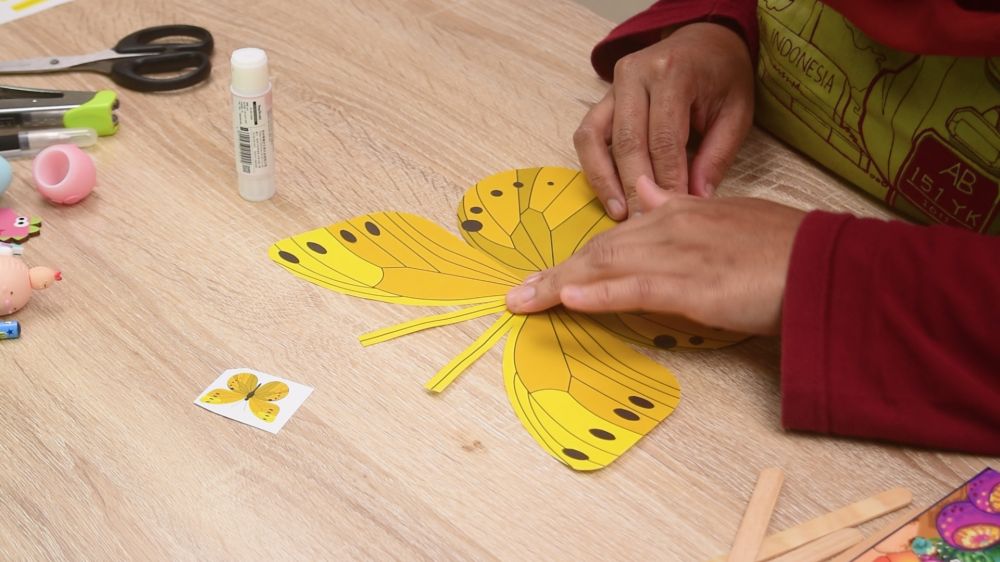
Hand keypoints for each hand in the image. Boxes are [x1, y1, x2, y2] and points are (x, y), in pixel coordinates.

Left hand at [505, 176, 805, 334]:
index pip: (616, 237)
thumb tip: (653, 199)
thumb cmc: (785, 250)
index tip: (551, 276)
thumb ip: (688, 212)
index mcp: (681, 213)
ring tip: (521, 301)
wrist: (827, 265)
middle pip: (600, 251)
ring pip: (607, 267)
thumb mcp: (731, 220)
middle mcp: (672, 227)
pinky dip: (599, 294)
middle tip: (515, 295)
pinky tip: (568, 300)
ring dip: (559, 286)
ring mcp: (681, 255)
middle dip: (554, 274)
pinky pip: (636, 289)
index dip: (579, 258)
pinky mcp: (694, 286)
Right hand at [574, 23, 754, 218]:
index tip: (674, 211)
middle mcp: (636, 74)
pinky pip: (587, 136)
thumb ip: (716, 156)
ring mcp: (613, 85)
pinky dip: (593, 167)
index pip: (664, 139)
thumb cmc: (724, 77)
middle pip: (628, 142)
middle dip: (637, 187)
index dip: (667, 180)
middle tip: (646, 222)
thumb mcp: (736, 113)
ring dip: (605, 181)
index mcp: (673, 72)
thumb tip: (695, 199)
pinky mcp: (602, 99)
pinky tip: (609, 195)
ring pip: (596, 139)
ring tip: (620, 213)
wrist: (706, 42)